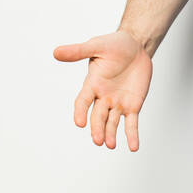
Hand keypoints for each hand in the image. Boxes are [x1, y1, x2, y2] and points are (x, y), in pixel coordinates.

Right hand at [52, 30, 152, 150]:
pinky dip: (132, 135)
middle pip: (97, 116)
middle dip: (97, 128)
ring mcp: (117, 103)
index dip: (80, 112)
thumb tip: (56, 52)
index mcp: (93, 84)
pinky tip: (133, 147)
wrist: (136, 46)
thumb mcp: (96, 46)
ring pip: (112, 122)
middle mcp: (103, 97)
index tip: (79, 123)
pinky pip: (131, 123)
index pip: (83, 101)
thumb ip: (78, 51)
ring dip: (110, 134)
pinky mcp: (132, 105)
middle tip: (98, 140)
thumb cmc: (114, 45)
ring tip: (110, 145)